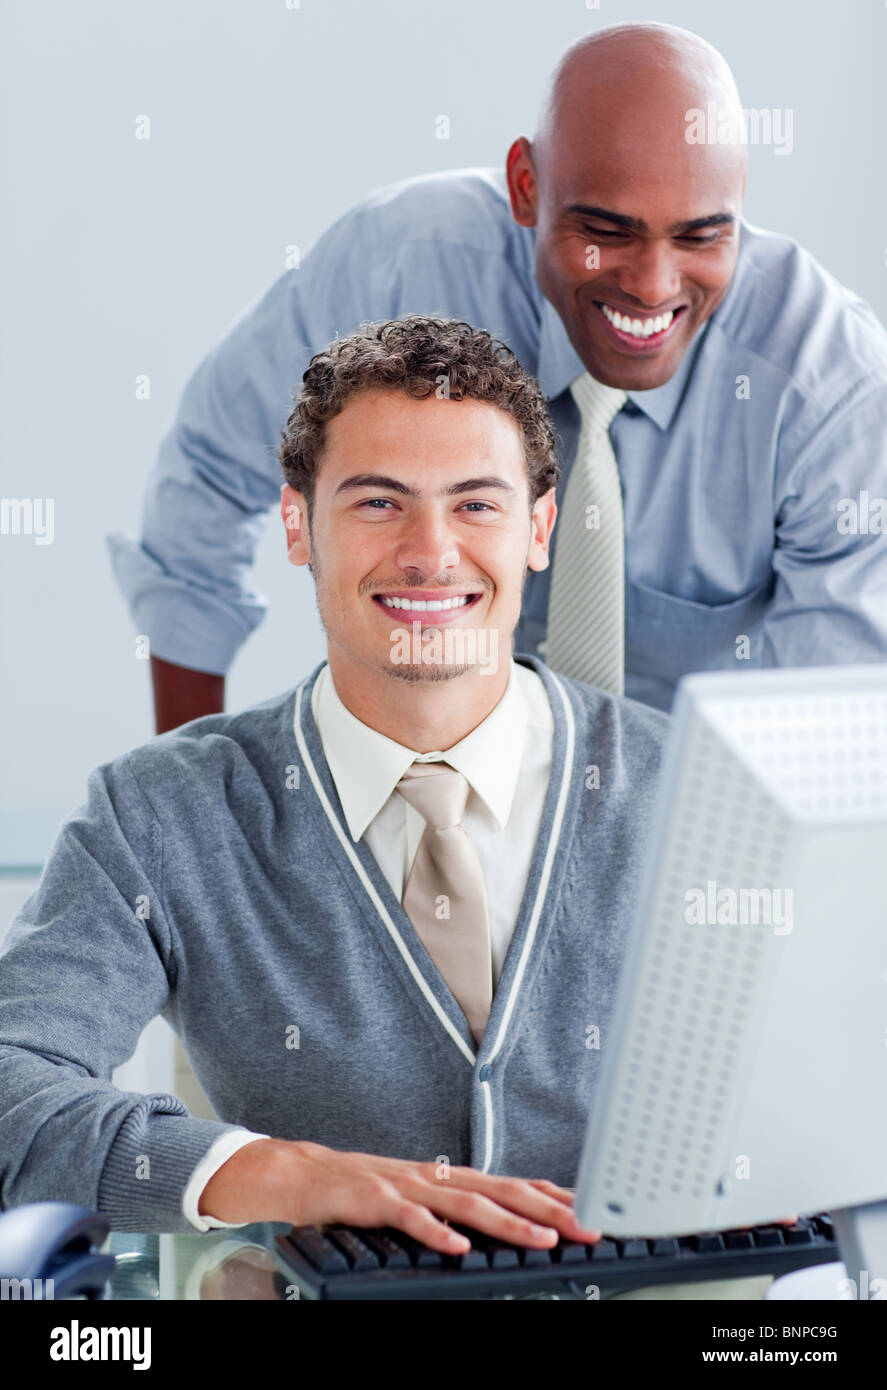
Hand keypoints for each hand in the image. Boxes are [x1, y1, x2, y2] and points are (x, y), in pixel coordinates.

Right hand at [199, 1138, 600, 1253]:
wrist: (303, 1175)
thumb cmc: (364, 1191)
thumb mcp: (419, 1198)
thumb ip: (457, 1209)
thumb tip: (500, 1225)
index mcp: (450, 1178)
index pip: (514, 1184)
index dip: (555, 1196)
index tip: (593, 1208)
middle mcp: (436, 1177)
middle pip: (503, 1191)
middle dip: (550, 1210)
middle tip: (588, 1226)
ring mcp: (407, 1186)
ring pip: (466, 1204)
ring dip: (508, 1223)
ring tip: (542, 1239)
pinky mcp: (374, 1201)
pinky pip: (409, 1218)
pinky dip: (435, 1232)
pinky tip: (457, 1247)